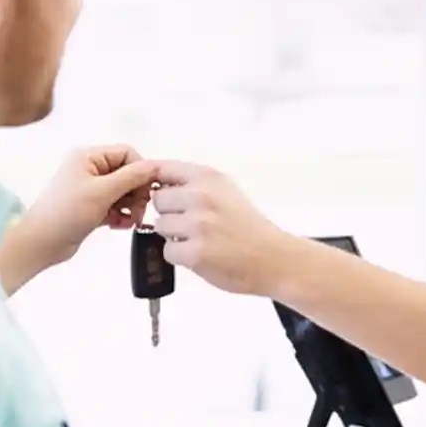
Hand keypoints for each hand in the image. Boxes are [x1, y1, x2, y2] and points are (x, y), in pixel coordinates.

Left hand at [0, 145, 156, 293]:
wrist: (40, 243)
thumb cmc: (64, 214)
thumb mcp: (102, 192)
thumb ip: (131, 177)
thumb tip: (155, 166)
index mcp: (88, 157)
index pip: (127, 154)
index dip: (141, 171)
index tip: (149, 190)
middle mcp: (89, 169)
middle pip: (127, 174)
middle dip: (137, 192)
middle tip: (140, 209)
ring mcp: (90, 189)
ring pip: (123, 192)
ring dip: (131, 206)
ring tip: (131, 220)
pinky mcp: (91, 207)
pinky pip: (115, 206)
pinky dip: (121, 216)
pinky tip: (120, 225)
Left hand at [150, 161, 296, 295]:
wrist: (273, 258)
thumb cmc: (249, 227)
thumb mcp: (226, 191)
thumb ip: (194, 185)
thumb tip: (157, 185)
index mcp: (208, 177)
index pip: (162, 169)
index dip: (152, 181)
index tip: (152, 189)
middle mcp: (201, 196)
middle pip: (158, 201)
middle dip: (169, 213)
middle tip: (191, 224)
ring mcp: (197, 224)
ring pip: (160, 226)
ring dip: (174, 236)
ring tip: (200, 240)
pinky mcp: (195, 252)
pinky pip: (168, 251)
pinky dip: (180, 256)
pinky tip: (202, 254)